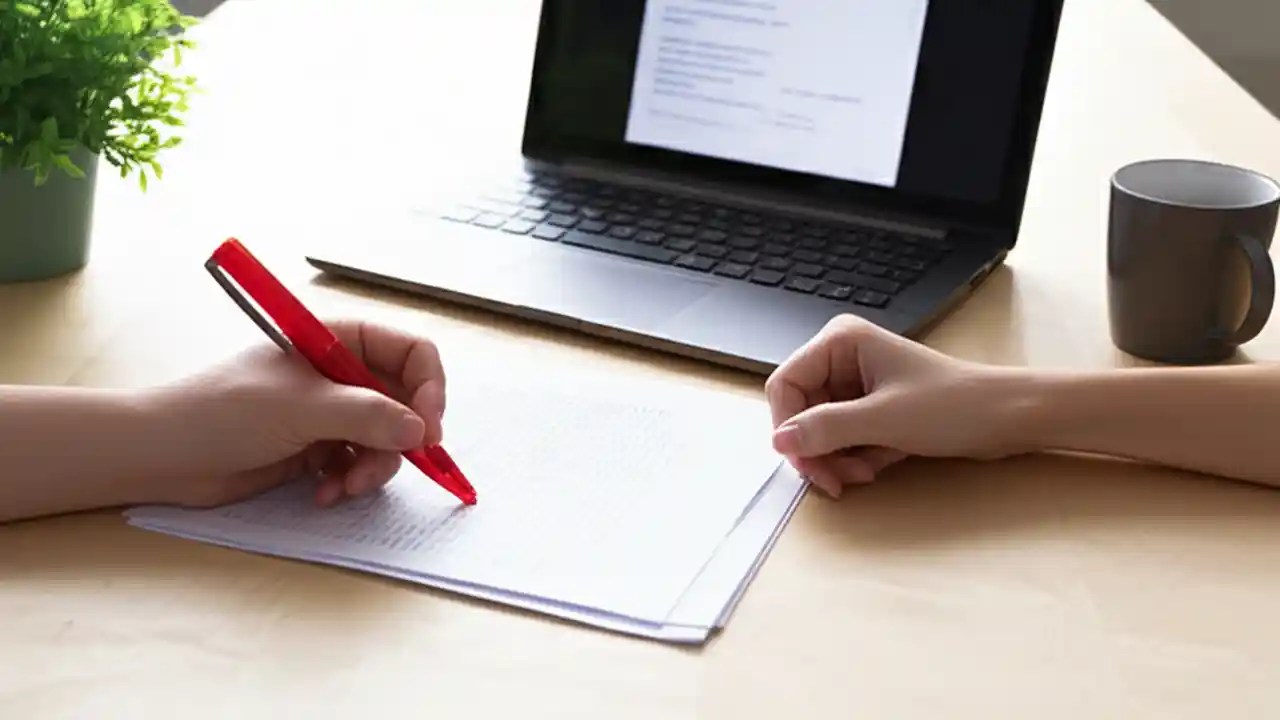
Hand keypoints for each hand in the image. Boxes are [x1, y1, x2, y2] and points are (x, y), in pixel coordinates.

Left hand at [139, 319, 445, 508]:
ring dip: (373, 467)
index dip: (428, 387)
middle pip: (405, 400)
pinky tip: (322, 492)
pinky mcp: (317, 449)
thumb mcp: (301, 409)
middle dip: (401, 437)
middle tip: (392, 464)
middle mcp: (339, 373)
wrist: (163, 456)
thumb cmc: (222, 412)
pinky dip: (349, 481)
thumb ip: (366, 416)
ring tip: (344, 485)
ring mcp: (329, 413)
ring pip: (386, 439)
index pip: (409, 352)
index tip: (428, 428)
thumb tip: (422, 431)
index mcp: (336, 340)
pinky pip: (359, 464)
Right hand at [765, 315, 1027, 497]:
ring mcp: (857, 383)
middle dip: (816, 449)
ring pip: (819, 429)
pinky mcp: (872, 407)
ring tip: (862, 475)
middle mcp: (843, 357)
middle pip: (800, 411)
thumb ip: (826, 429)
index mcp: (840, 341)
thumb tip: (779, 441)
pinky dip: (853, 458)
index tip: (804, 462)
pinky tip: (876, 467)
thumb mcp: (883, 420)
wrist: (1007, 418)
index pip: (785, 384)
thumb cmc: (953, 405)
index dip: (788, 426)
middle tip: (835, 481)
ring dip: (835, 459)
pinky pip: (842, 437)